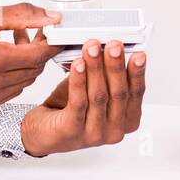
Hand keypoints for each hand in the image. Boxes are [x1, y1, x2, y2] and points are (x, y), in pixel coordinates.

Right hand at [0, 3, 62, 111]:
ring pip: (24, 82)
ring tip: (14, 44)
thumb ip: (22, 15)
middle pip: (34, 69)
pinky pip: (11, 91)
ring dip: (26, 64)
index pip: (38, 55)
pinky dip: (14, 77)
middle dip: (39, 51)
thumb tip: (51, 18)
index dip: (52, 43)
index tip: (58, 33)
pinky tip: (3, 61)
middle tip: (34, 34)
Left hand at [20, 40, 146, 156]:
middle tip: (114, 46)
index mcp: (126, 121)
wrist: (42, 131)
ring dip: (96, 68)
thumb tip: (110, 47)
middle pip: (119, 93)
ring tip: (92, 48)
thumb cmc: (70, 109)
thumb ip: (106, 75)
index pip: (136, 94)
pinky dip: (79, 80)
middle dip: (116, 66)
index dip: (137, 73)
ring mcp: (94, 134)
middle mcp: (114, 130)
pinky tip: (78, 64)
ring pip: (99, 96)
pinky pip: (78, 102)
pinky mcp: (72, 131)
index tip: (138, 54)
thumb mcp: (94, 90)